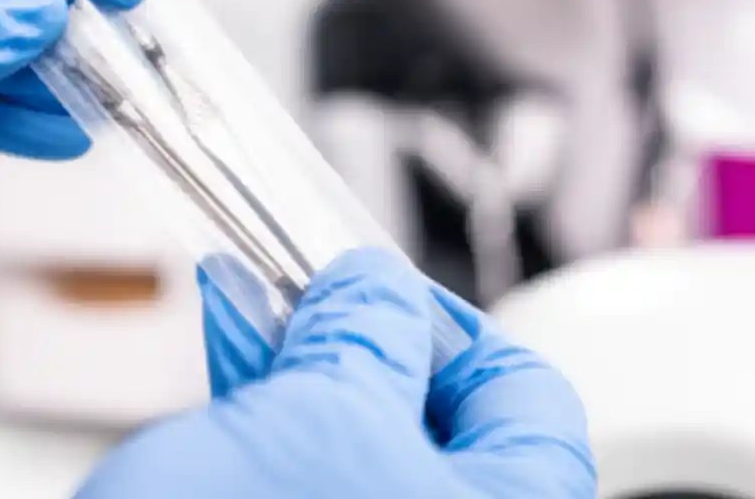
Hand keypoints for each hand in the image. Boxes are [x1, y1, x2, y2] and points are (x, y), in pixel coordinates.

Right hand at [79, 250, 595, 497]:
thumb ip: (365, 334)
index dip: (451, 324)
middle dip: (358, 336)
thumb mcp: (323, 413)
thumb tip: (374, 287)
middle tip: (311, 283)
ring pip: (353, 444)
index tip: (385, 283)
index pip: (525, 399)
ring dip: (301, 361)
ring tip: (246, 297)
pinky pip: (300, 472)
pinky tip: (229, 350)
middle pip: (428, 417)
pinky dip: (267, 409)